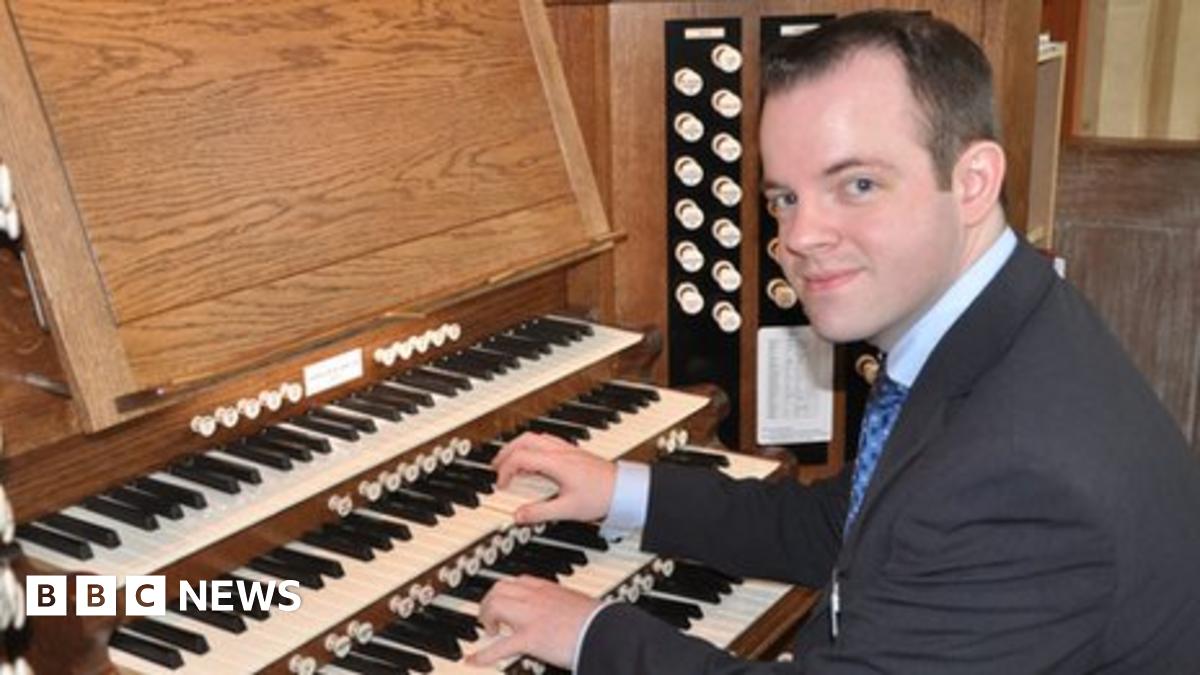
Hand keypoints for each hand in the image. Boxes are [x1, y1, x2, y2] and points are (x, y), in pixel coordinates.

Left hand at [468, 575, 599, 668]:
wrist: (607, 631)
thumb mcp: (580, 605)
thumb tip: (567, 614)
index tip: (501, 599)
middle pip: (499, 588)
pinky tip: (473, 661)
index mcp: (550, 589)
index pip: (518, 581)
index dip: (505, 590)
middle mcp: (537, 597)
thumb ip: (567, 606)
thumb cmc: (599, 622)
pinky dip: (482, 655)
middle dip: (489, 602)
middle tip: (490, 617)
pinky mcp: (530, 638)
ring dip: (486, 618)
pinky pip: (499, 646)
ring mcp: (531, 616)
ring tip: (489, 631)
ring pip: (495, 606)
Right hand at [492, 432, 616, 524]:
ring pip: (536, 438)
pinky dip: (533, 448)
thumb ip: (540, 512)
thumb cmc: (602, 496)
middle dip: (506, 451)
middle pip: (525, 439)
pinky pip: (547, 442)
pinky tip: (535, 462)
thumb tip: (518, 515)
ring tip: (511, 461)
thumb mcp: (567, 510)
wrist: (626, 488)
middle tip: (496, 466)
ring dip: (520, 447)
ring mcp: (568, 449)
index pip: (520, 457)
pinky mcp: (575, 453)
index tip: (501, 485)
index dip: (505, 470)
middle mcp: (561, 451)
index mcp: (556, 462)